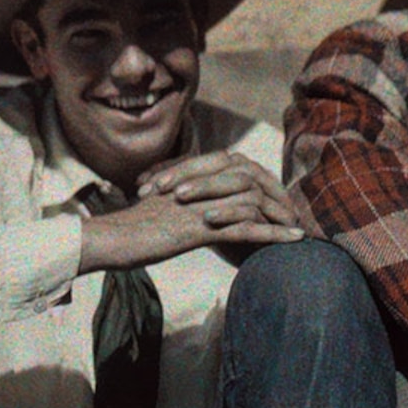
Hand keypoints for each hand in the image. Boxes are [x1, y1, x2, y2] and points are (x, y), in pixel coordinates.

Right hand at [80, 151, 301, 269]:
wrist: (107, 240)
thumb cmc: (128, 230)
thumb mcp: (160, 208)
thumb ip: (183, 203)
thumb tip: (204, 213)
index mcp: (188, 175)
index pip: (235, 167)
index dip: (261, 180)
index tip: (277, 196)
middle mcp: (196, 184)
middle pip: (251, 179)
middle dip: (277, 195)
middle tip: (295, 213)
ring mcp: (199, 204)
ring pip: (253, 202)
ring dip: (281, 215)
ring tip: (300, 228)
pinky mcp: (199, 228)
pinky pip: (246, 229)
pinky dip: (274, 234)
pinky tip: (294, 240)